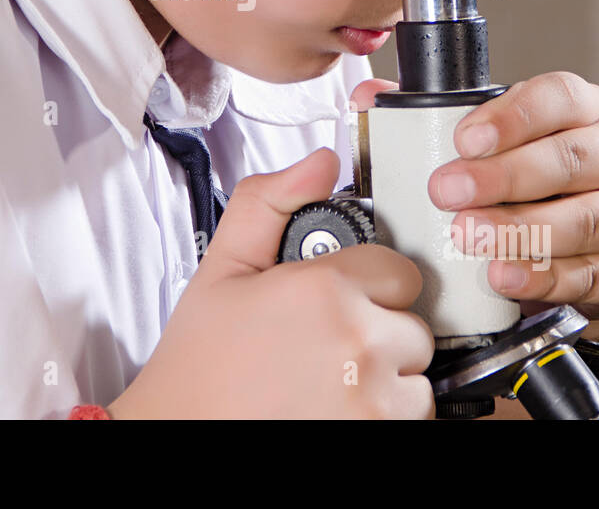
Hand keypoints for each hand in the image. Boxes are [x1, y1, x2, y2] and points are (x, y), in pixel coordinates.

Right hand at [107, 144, 434, 418]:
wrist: (180, 430)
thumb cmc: (199, 366)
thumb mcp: (222, 269)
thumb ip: (269, 203)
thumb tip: (319, 164)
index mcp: (323, 290)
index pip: (399, 270)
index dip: (369, 283)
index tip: (338, 301)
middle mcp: (357, 342)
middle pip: (413, 324)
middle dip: (379, 330)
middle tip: (327, 345)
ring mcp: (371, 398)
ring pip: (417, 374)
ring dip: (388, 376)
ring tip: (331, 380)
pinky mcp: (376, 433)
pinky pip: (413, 416)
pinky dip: (385, 413)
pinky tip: (337, 406)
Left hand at [357, 73, 598, 340]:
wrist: (583, 248)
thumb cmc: (536, 184)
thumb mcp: (495, 142)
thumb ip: (430, 116)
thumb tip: (370, 96)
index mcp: (588, 111)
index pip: (561, 97)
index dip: (512, 116)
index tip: (464, 138)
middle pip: (570, 159)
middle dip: (503, 176)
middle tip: (448, 191)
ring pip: (585, 219)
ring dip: (520, 230)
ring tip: (469, 236)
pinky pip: (591, 275)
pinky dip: (542, 278)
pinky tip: (503, 275)